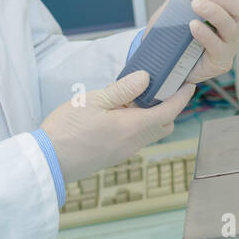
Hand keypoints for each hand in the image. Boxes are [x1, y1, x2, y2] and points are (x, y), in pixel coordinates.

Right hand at [39, 72, 193, 184]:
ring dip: (153, 115)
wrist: (48, 161)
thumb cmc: (67, 129)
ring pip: (150, 132)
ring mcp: (124, 151)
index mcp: (132, 127)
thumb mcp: (94, 101)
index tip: (189, 84)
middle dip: (169, 106)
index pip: (168, 112)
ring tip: (138, 95)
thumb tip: (147, 78)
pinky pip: (137, 138)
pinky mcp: (114, 155)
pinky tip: (122, 111)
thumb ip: (122, 90)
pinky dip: (140, 123)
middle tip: (163, 85)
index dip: (182, 97)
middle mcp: (133, 143)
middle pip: (164, 124)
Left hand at [146, 0, 238, 84]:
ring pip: (231, 25)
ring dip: (212, 11)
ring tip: (194, 6)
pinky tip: (193, 26)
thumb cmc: (174, 30)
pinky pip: (218, 46)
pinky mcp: (220, 61)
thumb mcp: (183, 1)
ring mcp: (228, 44)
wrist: (159, 56)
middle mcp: (232, 25)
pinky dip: (206, 33)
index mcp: (227, 8)